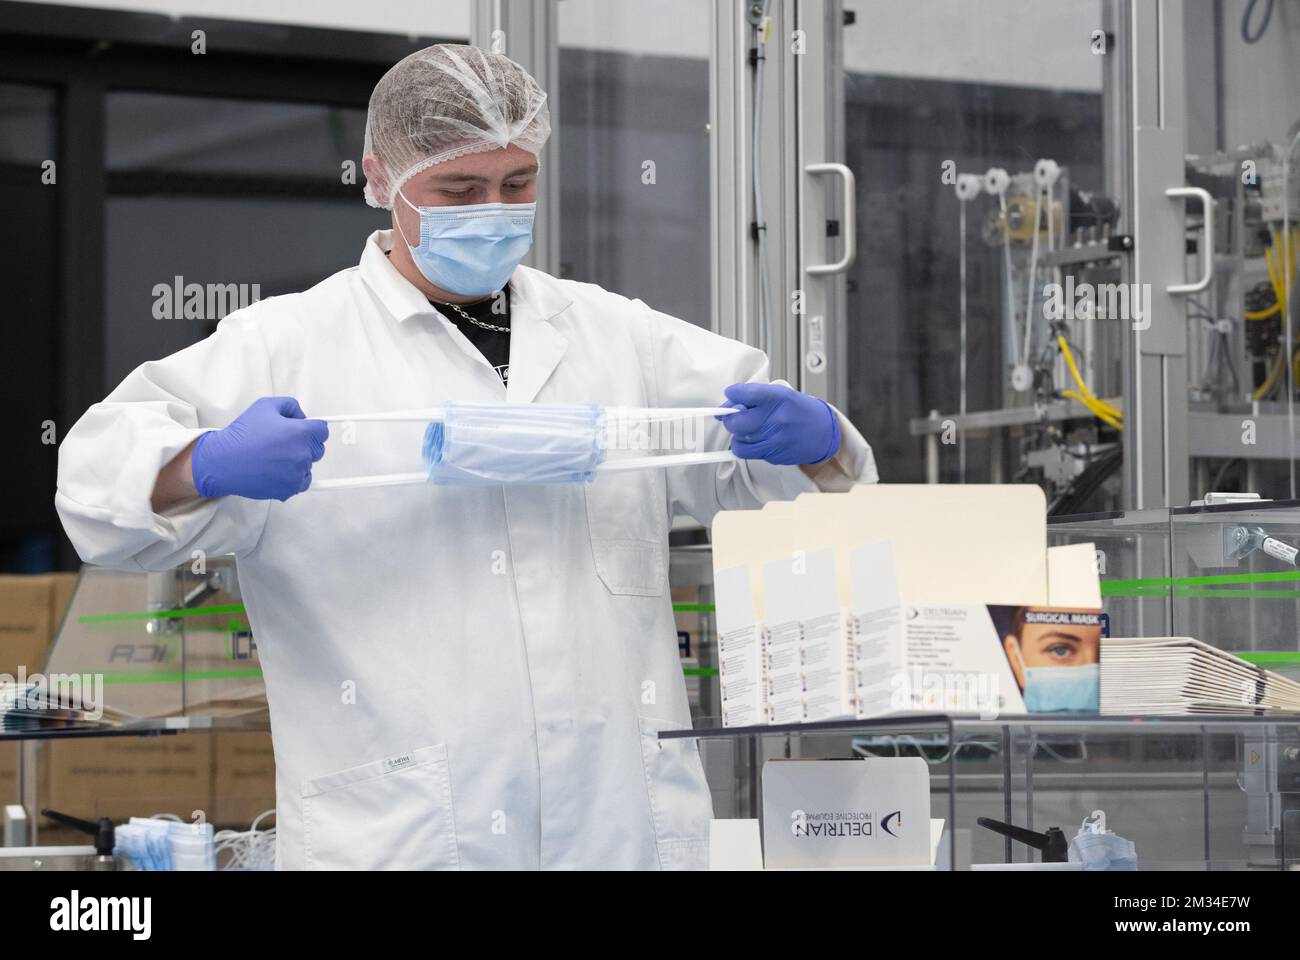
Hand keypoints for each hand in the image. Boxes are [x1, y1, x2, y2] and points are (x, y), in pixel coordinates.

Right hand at [191, 397, 327, 500]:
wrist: (224, 461)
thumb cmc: (242, 434)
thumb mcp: (265, 405)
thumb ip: (291, 406)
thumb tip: (303, 416)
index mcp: (300, 432)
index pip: (322, 430)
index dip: (312, 428)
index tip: (303, 430)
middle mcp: (302, 453)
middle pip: (318, 448)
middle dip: (305, 444)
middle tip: (283, 443)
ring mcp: (297, 473)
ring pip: (309, 465)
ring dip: (298, 461)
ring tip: (275, 457)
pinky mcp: (290, 488)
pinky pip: (303, 482)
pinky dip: (294, 477)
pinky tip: (278, 469)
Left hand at [718, 382, 839, 465]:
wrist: (824, 432)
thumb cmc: (800, 411)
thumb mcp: (781, 394)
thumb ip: (755, 395)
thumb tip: (729, 401)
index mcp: (779, 398)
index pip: (745, 393)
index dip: (733, 393)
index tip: (732, 394)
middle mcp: (776, 419)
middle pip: (735, 422)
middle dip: (730, 419)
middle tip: (736, 416)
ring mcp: (775, 440)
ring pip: (738, 441)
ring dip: (738, 434)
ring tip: (749, 428)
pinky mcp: (773, 455)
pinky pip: (747, 453)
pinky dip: (745, 446)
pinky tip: (755, 439)